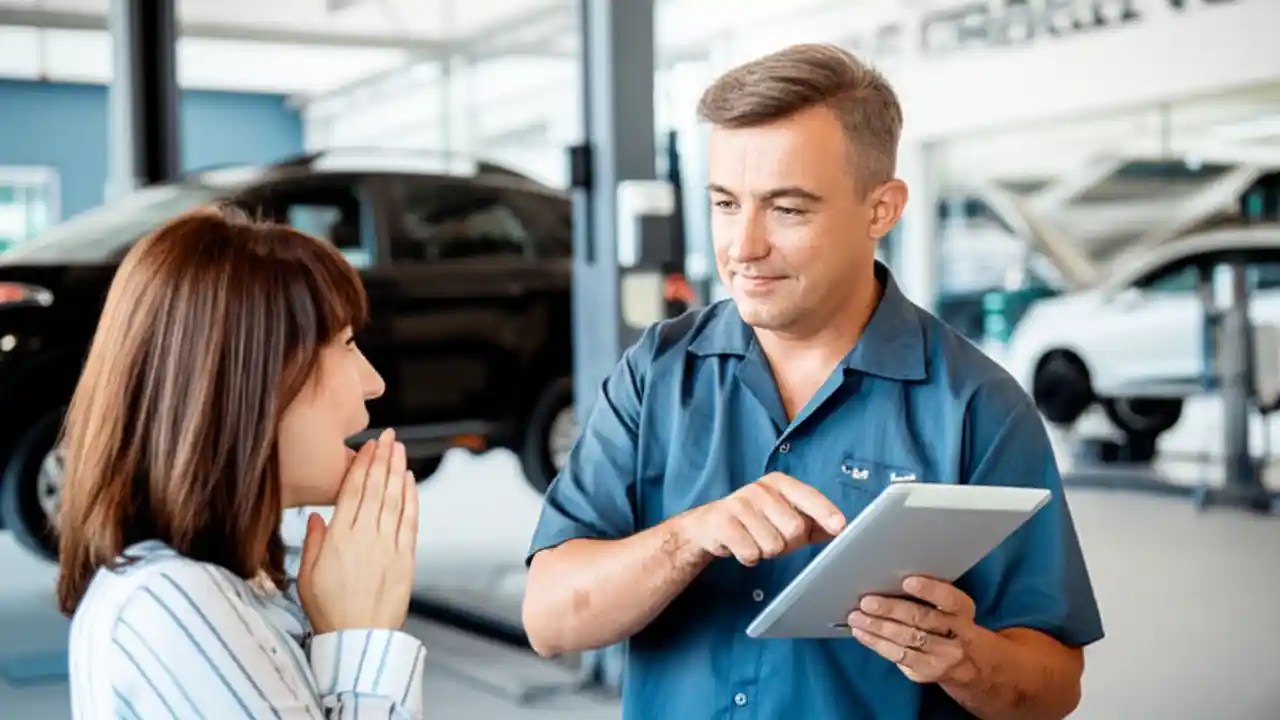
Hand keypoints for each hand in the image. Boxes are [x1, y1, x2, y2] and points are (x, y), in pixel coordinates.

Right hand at [297, 429, 418, 633]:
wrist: (359, 640)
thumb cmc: (331, 612)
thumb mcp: (306, 578)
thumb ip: (313, 544)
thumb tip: (317, 517)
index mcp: (337, 540)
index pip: (351, 493)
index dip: (360, 466)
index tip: (366, 448)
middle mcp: (364, 538)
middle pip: (375, 489)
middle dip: (381, 459)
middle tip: (388, 437)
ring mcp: (387, 547)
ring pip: (393, 500)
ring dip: (397, 471)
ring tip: (399, 449)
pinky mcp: (405, 558)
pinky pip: (409, 521)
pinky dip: (411, 498)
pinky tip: (410, 481)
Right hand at [677, 472, 845, 566]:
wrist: (710, 526)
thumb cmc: (756, 522)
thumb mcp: (785, 517)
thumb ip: (814, 522)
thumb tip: (841, 528)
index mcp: (780, 483)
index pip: (808, 496)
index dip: (826, 512)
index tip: (841, 527)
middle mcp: (760, 489)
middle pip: (794, 529)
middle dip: (788, 543)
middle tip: (772, 537)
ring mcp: (740, 503)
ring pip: (772, 545)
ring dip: (766, 552)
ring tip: (754, 540)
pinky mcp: (723, 523)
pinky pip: (751, 553)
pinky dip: (749, 557)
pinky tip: (740, 546)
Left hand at [848, 576, 978, 684]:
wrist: (970, 663)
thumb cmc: (948, 623)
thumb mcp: (950, 608)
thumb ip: (929, 596)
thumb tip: (888, 579)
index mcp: (963, 611)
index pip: (949, 599)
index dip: (929, 590)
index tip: (907, 581)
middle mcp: (958, 635)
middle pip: (922, 619)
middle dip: (891, 609)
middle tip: (867, 601)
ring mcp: (943, 656)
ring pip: (906, 639)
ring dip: (877, 627)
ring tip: (856, 617)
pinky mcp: (927, 671)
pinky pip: (898, 655)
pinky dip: (876, 643)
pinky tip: (862, 633)